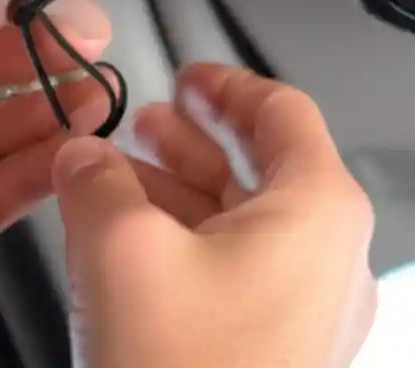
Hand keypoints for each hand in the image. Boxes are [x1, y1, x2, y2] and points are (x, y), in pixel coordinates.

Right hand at [53, 64, 377, 367]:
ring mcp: (312, 312)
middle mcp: (332, 259)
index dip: (224, 82)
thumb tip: (81, 156)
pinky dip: (193, 245)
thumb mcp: (121, 249)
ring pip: (249, 223)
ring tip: (126, 177)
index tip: (189, 74)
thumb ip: (95, 180)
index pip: (281, 111)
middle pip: (264, 166)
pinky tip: (136, 247)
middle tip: (146, 122)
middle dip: (193, 140)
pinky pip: (243, 274)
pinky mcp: (282, 351)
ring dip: (185, 191)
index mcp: (319, 211)